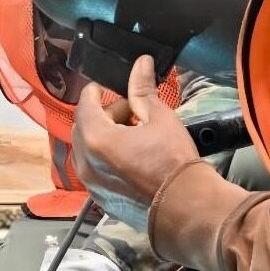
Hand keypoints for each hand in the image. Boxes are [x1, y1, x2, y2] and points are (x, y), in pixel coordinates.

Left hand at [72, 55, 200, 232]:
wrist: (185, 208)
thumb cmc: (173, 160)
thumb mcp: (159, 118)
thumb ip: (143, 89)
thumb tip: (141, 63)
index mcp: (95, 138)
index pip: (85, 105)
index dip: (93, 92)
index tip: (102, 87)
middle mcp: (85, 162)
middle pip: (84, 128)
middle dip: (103, 115)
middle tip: (130, 111)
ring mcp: (91, 184)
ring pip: (88, 150)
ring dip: (104, 137)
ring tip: (133, 134)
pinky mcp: (101, 200)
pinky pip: (95, 171)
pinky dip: (105, 158)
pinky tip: (130, 157)